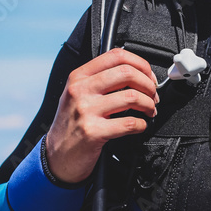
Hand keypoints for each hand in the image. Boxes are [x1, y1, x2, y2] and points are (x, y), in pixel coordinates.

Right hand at [45, 48, 158, 183]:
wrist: (58, 155)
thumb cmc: (72, 124)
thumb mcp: (78, 94)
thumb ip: (100, 80)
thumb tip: (136, 75)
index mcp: (79, 77)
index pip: (116, 56)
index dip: (140, 64)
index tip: (149, 76)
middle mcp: (81, 90)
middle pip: (127, 73)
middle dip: (148, 85)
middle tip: (153, 95)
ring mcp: (86, 111)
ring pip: (131, 97)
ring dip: (148, 104)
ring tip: (149, 110)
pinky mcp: (93, 132)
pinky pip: (129, 123)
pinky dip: (142, 125)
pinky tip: (140, 126)